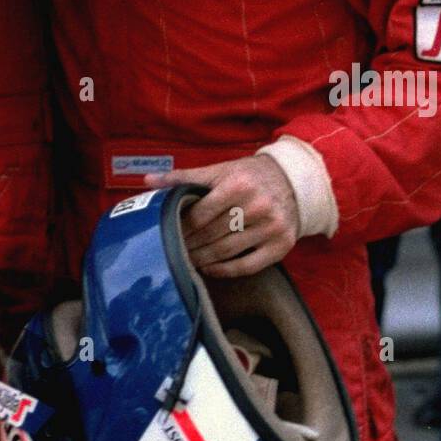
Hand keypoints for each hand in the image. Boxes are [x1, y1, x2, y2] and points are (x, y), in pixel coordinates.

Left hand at [145, 155, 300, 276]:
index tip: (168, 232)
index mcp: (238, 184)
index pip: (200, 214)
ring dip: (202, 258)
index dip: (181, 226)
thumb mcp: (219, 170)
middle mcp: (257, 206)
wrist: (292, 181)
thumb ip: (184, 177)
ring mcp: (271, 228)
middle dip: (189, 244)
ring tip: (187, 259)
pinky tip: (209, 267)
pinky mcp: (282, 246)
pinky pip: (247, 266)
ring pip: (226, 251)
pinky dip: (224, 270)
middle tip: (173, 250)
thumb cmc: (248, 176)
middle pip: (211, 234)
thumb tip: (148, 180)